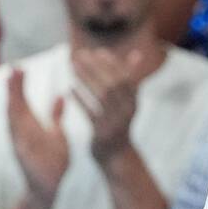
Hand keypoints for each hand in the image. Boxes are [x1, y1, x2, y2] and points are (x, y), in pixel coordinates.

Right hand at [6, 68, 68, 202]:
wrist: (47, 189)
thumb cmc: (51, 160)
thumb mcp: (56, 133)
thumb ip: (56, 116)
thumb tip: (61, 95)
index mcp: (28, 127)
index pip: (22, 102)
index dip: (18, 85)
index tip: (17, 66)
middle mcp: (22, 134)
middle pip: (14, 108)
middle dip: (13, 90)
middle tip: (12, 69)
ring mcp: (21, 147)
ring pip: (14, 123)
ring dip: (13, 106)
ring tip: (11, 89)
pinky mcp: (25, 160)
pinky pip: (20, 144)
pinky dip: (18, 132)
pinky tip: (16, 121)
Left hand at [72, 48, 141, 163]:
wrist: (117, 156)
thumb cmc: (120, 122)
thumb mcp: (128, 101)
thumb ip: (130, 78)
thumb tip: (137, 53)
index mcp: (134, 101)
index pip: (125, 78)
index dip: (113, 64)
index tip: (98, 51)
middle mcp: (128, 111)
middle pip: (113, 85)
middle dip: (96, 68)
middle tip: (79, 54)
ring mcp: (116, 123)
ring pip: (102, 96)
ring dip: (86, 79)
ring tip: (73, 66)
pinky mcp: (103, 133)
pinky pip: (91, 114)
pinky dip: (81, 100)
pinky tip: (70, 89)